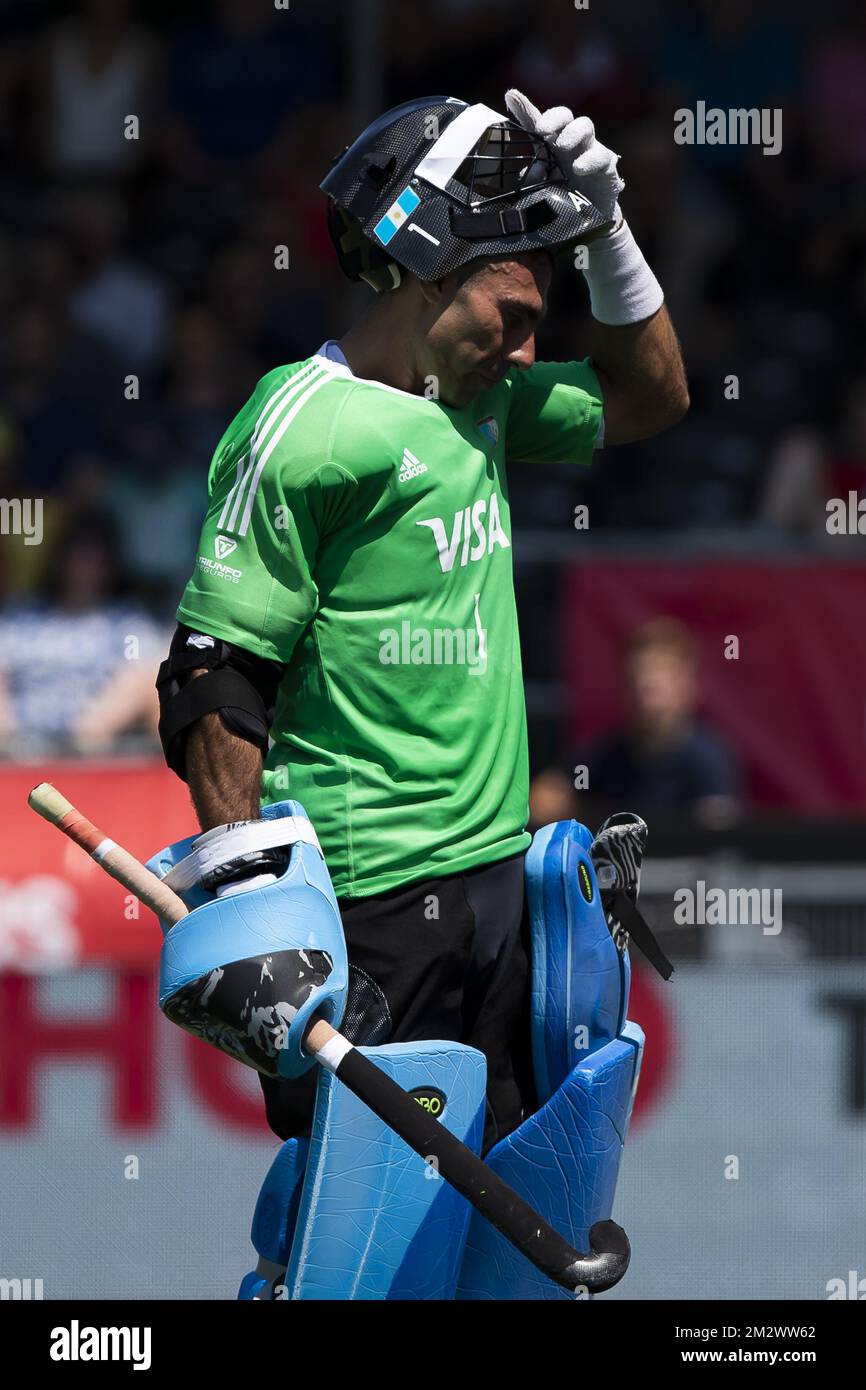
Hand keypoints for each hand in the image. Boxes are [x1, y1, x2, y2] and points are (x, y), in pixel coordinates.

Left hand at [505, 88, 623, 226]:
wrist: (589, 223)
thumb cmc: (564, 198)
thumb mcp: (542, 188)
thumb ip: (532, 179)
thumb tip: (530, 171)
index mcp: (550, 145)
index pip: (537, 122)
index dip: (525, 108)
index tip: (511, 97)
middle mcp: (570, 142)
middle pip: (565, 116)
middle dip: (554, 118)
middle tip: (542, 131)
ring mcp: (590, 151)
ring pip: (585, 126)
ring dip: (573, 133)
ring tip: (562, 147)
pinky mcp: (607, 166)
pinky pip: (602, 156)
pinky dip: (590, 160)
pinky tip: (579, 168)